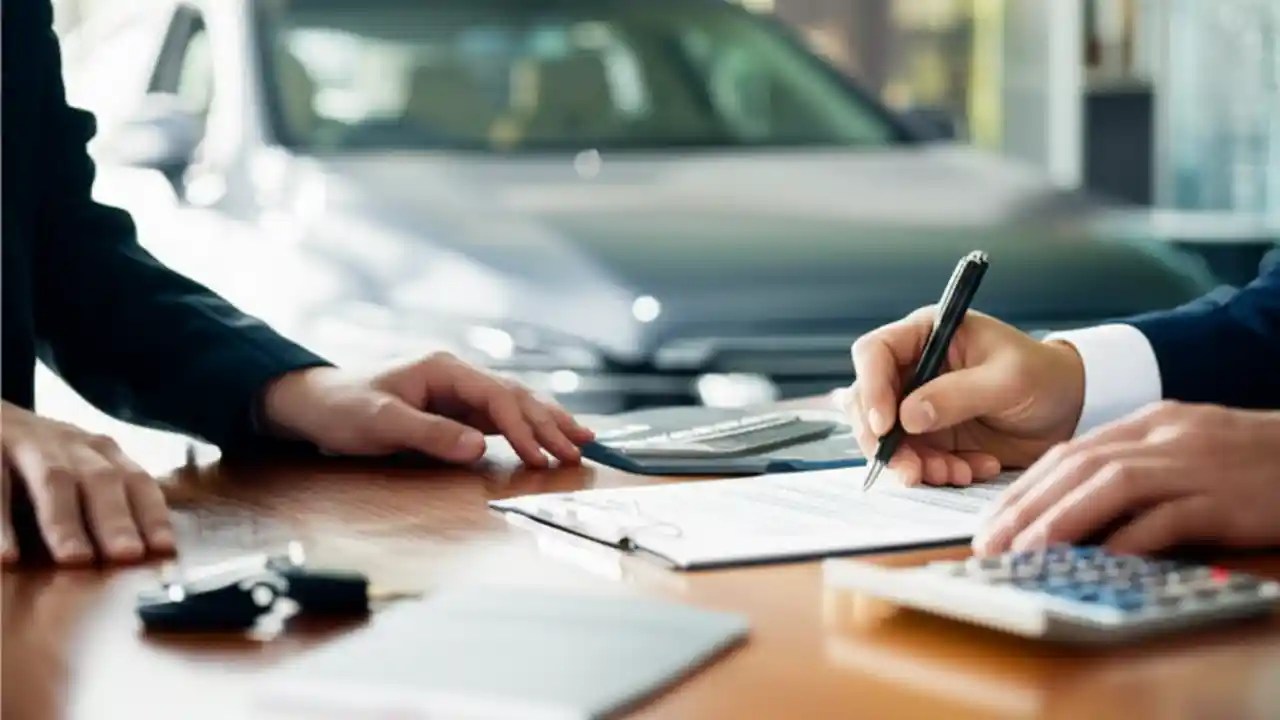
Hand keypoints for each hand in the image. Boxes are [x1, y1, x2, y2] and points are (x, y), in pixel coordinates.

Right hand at [1, 402, 174, 565]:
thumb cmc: (36, 458)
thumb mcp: (75, 470)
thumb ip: (102, 505)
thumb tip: (140, 556)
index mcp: (99, 452)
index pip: (136, 481)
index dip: (153, 513)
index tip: (165, 548)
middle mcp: (71, 444)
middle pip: (101, 479)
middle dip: (116, 518)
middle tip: (127, 555)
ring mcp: (28, 442)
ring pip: (53, 479)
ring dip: (65, 520)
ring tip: (75, 559)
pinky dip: (2, 523)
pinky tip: (7, 556)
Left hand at [261, 353, 593, 467]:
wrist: (315, 404)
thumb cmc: (343, 408)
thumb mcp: (380, 422)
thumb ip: (429, 434)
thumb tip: (479, 448)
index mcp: (444, 369)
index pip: (496, 396)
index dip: (522, 427)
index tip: (541, 455)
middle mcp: (458, 376)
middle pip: (515, 397)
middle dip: (549, 423)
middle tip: (580, 449)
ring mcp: (460, 393)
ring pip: (515, 405)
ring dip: (548, 423)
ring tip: (584, 439)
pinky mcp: (457, 411)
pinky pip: (502, 418)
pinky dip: (529, 429)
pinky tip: (551, 438)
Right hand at [844, 307, 1086, 485]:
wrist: (1071, 409)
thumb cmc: (1045, 377)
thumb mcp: (1008, 380)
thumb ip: (957, 395)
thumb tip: (907, 417)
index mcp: (928, 334)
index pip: (875, 352)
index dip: (871, 387)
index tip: (885, 425)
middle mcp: (915, 368)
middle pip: (868, 400)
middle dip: (884, 440)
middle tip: (908, 469)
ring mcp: (919, 405)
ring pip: (887, 438)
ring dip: (914, 463)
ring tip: (957, 472)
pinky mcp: (931, 437)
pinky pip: (915, 459)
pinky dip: (937, 472)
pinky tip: (974, 469)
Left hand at [974, 402, 1279, 555]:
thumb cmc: (1251, 463)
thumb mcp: (1184, 451)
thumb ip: (1133, 471)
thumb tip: (1073, 510)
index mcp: (1148, 424)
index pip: (1068, 452)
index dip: (1024, 489)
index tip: (991, 522)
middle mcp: (1163, 437)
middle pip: (1077, 466)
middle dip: (1025, 506)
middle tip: (989, 543)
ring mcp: (1193, 465)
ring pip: (1111, 485)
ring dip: (1060, 519)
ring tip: (1024, 552)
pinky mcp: (1223, 498)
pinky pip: (1167, 518)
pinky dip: (1128, 539)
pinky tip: (1098, 560)